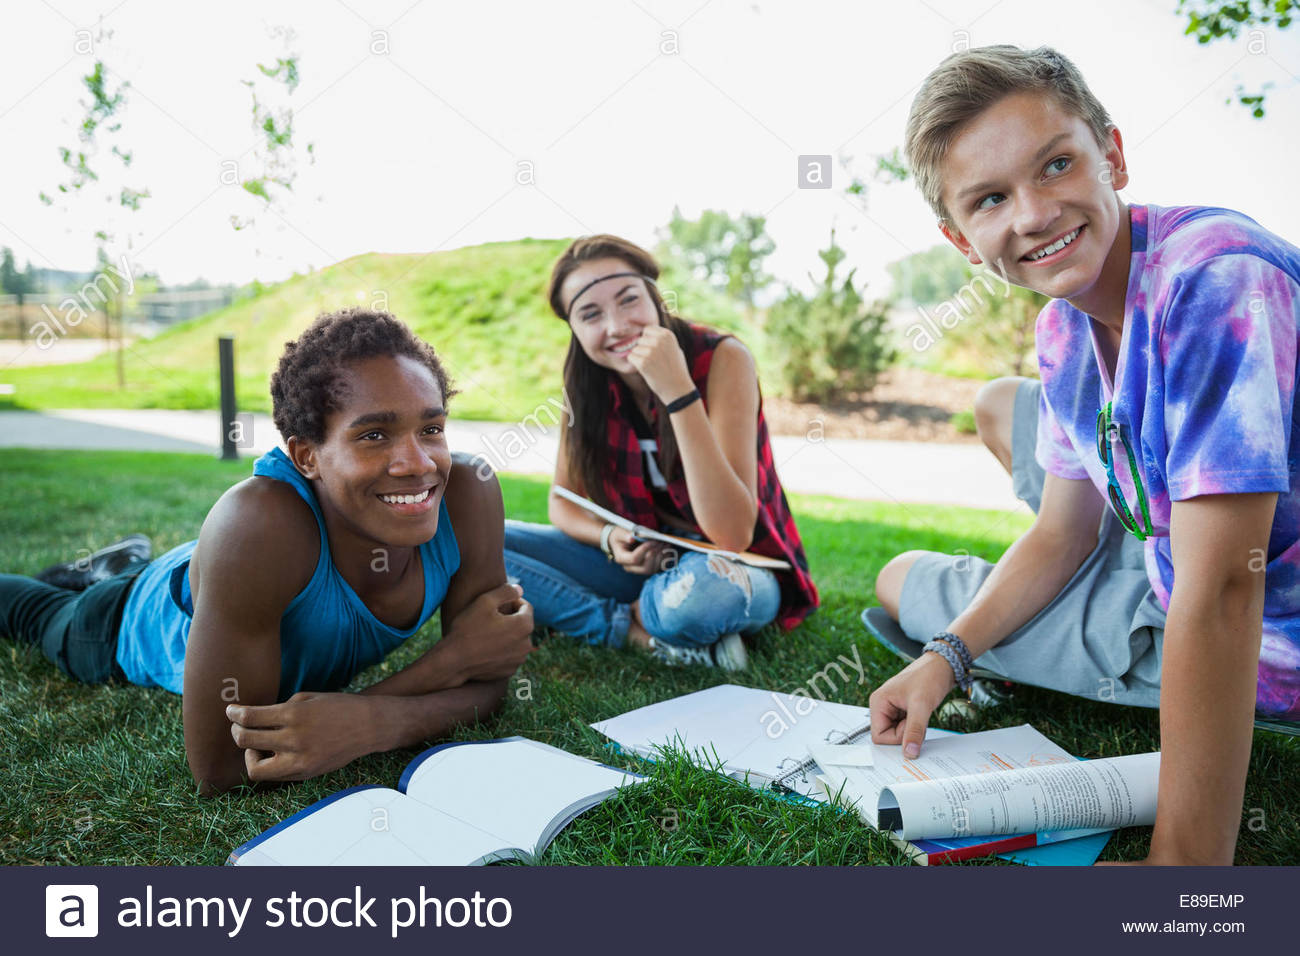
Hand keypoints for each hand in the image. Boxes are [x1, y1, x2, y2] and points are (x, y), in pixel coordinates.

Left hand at [227, 692, 372, 782]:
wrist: (369, 726)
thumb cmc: (338, 707)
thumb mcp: (307, 698)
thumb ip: (279, 708)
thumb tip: (254, 719)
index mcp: (294, 714)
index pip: (249, 718)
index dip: (234, 713)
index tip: (231, 711)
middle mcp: (294, 738)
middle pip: (245, 741)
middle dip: (236, 732)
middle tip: (239, 727)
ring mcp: (300, 760)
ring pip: (255, 769)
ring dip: (249, 755)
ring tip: (258, 745)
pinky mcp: (306, 773)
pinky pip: (275, 774)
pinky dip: (269, 764)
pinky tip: (276, 752)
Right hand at [441, 581, 534, 681]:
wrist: (453, 661)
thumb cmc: (467, 629)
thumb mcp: (484, 601)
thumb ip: (506, 591)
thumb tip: (520, 590)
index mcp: (524, 626)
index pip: (526, 607)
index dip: (512, 601)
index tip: (497, 603)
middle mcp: (526, 645)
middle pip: (523, 624)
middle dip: (511, 619)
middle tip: (490, 617)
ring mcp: (518, 660)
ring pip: (517, 640)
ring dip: (508, 634)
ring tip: (488, 632)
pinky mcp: (510, 671)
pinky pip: (510, 655)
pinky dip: (503, 649)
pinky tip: (487, 647)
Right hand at [608, 526, 669, 574]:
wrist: (621, 542)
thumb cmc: (620, 536)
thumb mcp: (619, 533)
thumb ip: (624, 535)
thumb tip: (632, 538)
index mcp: (621, 559)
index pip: (634, 559)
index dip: (644, 550)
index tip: (652, 540)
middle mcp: (630, 567)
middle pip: (645, 568)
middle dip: (654, 555)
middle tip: (660, 542)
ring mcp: (639, 569)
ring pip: (653, 569)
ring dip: (661, 557)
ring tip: (665, 544)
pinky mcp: (648, 567)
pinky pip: (658, 567)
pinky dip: (665, 558)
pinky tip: (667, 548)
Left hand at [625, 325, 692, 402]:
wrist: (678, 388)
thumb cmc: (676, 369)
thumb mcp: (675, 348)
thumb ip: (663, 339)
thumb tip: (648, 330)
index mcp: (667, 335)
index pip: (647, 329)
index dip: (648, 339)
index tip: (653, 349)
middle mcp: (659, 340)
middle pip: (640, 339)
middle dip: (643, 349)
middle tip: (654, 360)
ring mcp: (650, 351)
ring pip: (634, 349)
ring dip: (639, 357)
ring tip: (652, 366)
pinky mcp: (643, 362)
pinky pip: (631, 357)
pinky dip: (635, 364)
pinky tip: (646, 370)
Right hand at [868, 652, 955, 757]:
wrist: (944, 665)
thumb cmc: (929, 676)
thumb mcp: (921, 705)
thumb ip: (914, 731)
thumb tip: (909, 753)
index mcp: (878, 703)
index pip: (878, 736)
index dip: (896, 738)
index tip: (911, 725)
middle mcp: (883, 707)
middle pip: (888, 736)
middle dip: (905, 734)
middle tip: (918, 719)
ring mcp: (893, 709)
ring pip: (899, 734)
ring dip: (912, 730)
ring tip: (921, 714)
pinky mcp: (904, 712)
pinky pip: (906, 729)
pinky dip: (917, 728)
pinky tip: (923, 715)